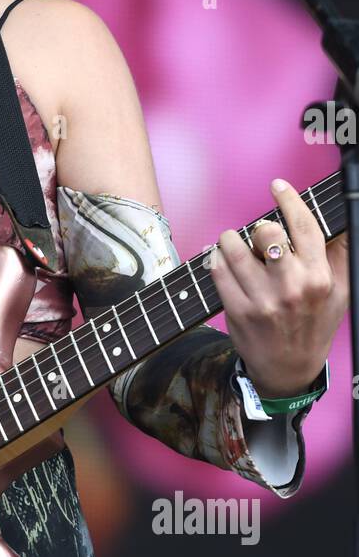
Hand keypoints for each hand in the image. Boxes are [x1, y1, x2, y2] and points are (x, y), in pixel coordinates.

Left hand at [209, 178, 347, 397]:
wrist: (289, 369)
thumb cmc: (314, 325)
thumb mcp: (339, 292)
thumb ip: (338, 255)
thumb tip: (340, 219)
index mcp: (319, 278)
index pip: (303, 226)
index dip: (289, 199)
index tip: (278, 186)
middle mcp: (291, 287)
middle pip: (267, 232)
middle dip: (260, 227)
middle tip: (258, 236)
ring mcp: (262, 300)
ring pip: (235, 248)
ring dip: (230, 239)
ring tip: (233, 243)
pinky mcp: (238, 311)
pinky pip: (218, 271)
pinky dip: (216, 259)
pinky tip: (221, 259)